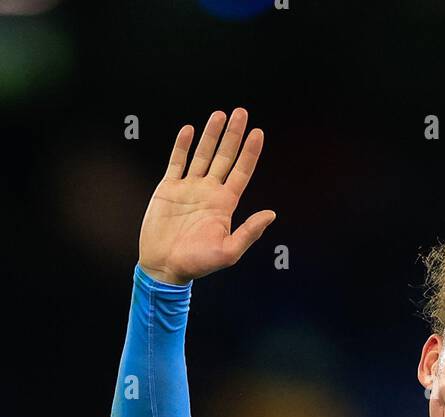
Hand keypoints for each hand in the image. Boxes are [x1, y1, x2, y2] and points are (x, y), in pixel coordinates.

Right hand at [138, 108, 275, 283]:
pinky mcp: (169, 188)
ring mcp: (189, 188)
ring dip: (211, 134)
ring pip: (202, 154)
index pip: (241, 172)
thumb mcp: (229, 252)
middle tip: (241, 112)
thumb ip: (249, 232)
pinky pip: (177, 161)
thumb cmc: (197, 264)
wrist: (165, 267)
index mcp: (224, 205)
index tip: (257, 133)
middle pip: (224, 157)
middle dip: (233, 135)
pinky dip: (182, 145)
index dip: (249, 152)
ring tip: (220, 114)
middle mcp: (208, 192)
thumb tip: (271, 214)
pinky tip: (189, 129)